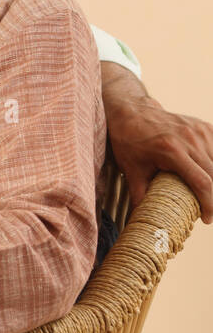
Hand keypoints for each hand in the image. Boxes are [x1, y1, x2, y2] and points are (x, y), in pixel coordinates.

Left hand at [101, 64, 212, 223]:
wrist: (130, 111)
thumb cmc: (129, 141)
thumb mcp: (130, 169)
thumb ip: (139, 195)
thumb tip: (140, 220)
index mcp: (172, 151)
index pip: (202, 183)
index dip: (210, 204)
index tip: (207, 219)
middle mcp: (190, 140)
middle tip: (208, 211)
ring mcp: (199, 131)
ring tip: (205, 194)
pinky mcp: (204, 127)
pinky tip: (206, 174)